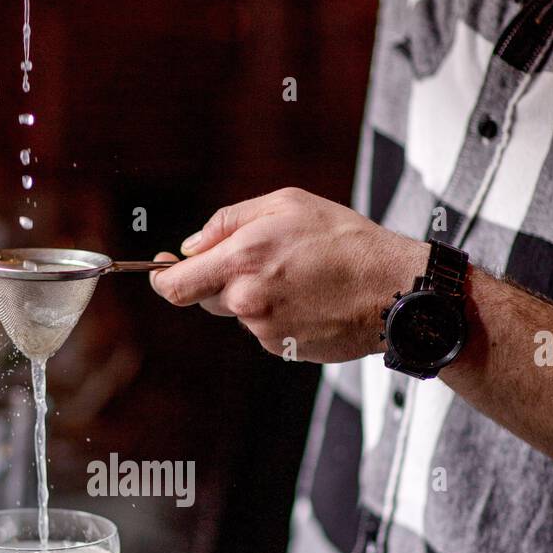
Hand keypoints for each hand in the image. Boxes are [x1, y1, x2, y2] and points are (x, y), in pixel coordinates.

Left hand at [150, 187, 427, 361]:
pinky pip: (264, 329)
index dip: (161, 280)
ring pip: (239, 313)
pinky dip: (278, 314)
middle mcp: (247, 299)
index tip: (160, 272)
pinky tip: (309, 299)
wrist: (392, 289)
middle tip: (264, 262)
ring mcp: (263, 329)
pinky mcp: (281, 348)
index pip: (175, 286)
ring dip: (255, 297)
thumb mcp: (285, 204)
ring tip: (299, 278)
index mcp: (242, 259)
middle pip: (206, 299)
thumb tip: (191, 247)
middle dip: (222, 281)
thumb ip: (227, 223)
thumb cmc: (344, 240)